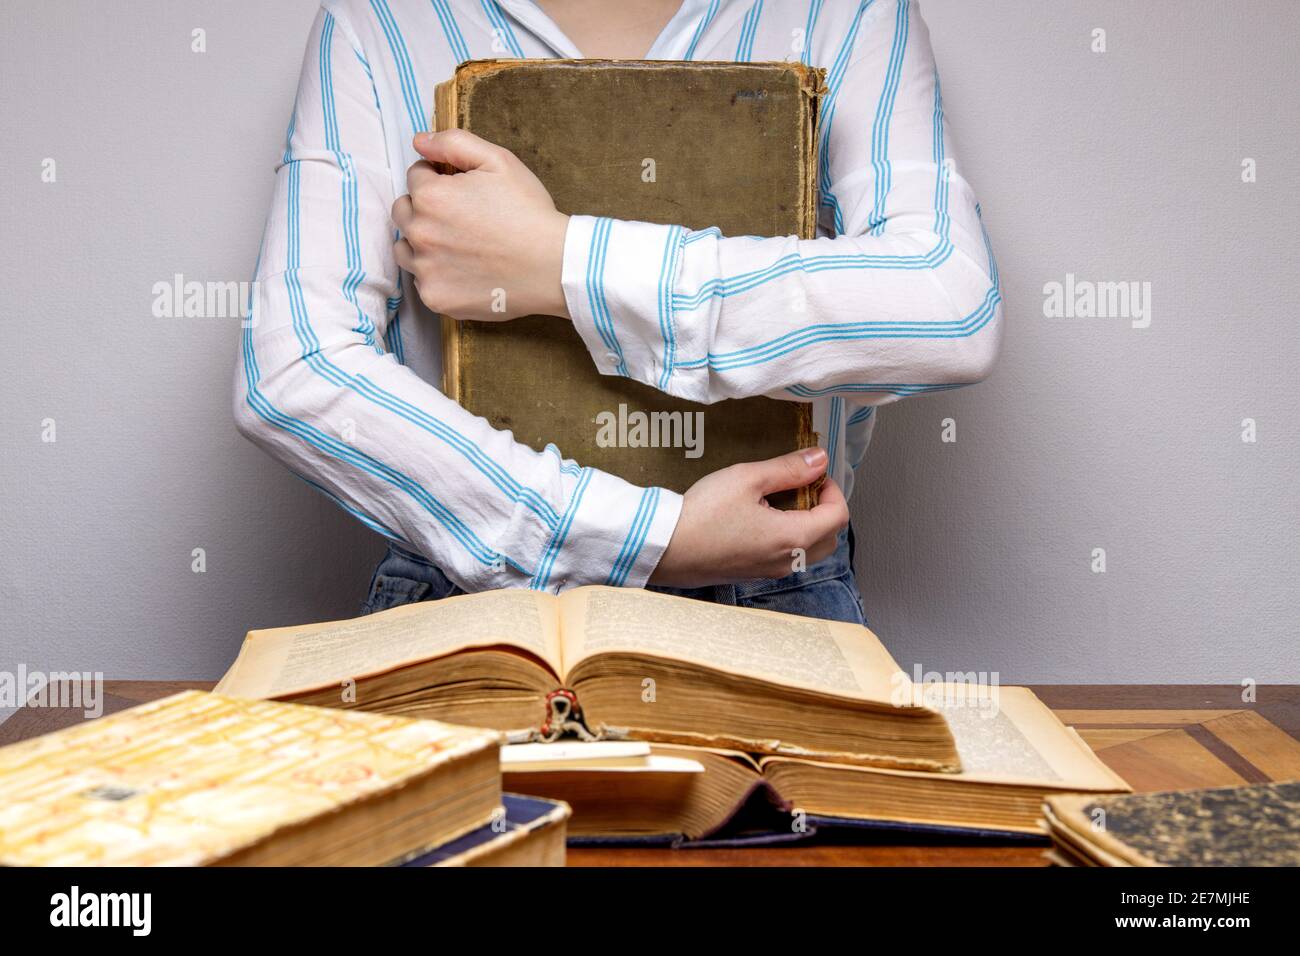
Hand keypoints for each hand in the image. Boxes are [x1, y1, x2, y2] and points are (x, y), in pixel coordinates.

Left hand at [391, 130, 569, 320]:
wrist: (554, 267)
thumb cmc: (529, 213)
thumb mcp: (499, 161)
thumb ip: (454, 143)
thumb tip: (419, 141)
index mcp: (431, 196)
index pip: (416, 176)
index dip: (440, 178)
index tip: (464, 192)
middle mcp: (420, 232)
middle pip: (403, 211)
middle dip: (425, 208)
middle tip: (461, 218)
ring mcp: (426, 269)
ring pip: (406, 248)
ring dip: (423, 242)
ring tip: (459, 245)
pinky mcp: (436, 297)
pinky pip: (421, 281)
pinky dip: (437, 274)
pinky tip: (465, 270)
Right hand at [649, 447, 849, 586]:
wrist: (665, 548)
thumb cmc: (702, 514)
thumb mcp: (747, 478)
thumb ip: (789, 468)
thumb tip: (819, 459)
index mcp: (793, 538)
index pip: (838, 515)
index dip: (833, 489)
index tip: (814, 473)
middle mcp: (787, 561)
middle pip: (830, 538)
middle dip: (825, 509)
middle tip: (803, 487)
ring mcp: (769, 572)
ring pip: (810, 551)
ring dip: (808, 526)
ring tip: (782, 502)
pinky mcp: (752, 574)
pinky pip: (787, 558)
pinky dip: (789, 538)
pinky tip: (762, 519)